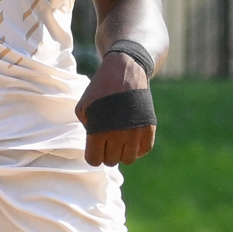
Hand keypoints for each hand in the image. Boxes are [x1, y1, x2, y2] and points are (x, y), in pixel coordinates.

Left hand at [76, 49, 154, 166]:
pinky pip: (144, 150)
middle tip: (107, 141)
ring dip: (122, 152)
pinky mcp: (149, 127)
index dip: (93, 155)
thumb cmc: (100, 89)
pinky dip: (137, 148)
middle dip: (107, 153)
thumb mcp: (83, 106)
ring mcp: (135, 132)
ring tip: (119, 140)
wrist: (124, 70)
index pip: (94, 160)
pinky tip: (132, 139)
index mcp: (98, 131)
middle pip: (111, 161)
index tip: (95, 148)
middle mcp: (117, 134)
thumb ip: (87, 128)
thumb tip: (95, 145)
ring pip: (128, 159)